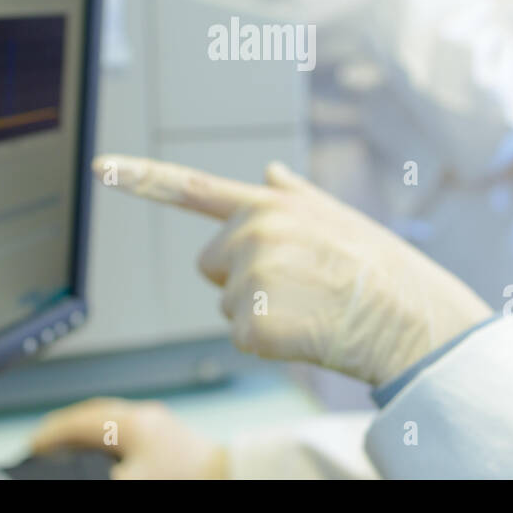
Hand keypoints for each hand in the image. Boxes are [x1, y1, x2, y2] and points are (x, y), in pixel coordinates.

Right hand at [29, 397, 227, 479]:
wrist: (229, 479)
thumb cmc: (185, 480)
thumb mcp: (130, 481)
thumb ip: (95, 472)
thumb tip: (75, 463)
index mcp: (130, 423)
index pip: (79, 421)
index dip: (52, 433)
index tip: (32, 443)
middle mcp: (144, 416)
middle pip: (93, 413)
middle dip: (66, 427)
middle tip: (44, 443)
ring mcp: (158, 423)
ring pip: (110, 418)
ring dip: (86, 430)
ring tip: (67, 447)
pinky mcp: (169, 436)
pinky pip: (126, 427)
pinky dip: (105, 436)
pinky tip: (102, 451)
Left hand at [93, 155, 493, 386]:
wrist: (412, 316)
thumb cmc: (380, 268)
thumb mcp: (340, 218)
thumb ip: (296, 195)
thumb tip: (270, 171)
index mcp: (269, 205)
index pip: (193, 187)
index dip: (141, 177)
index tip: (100, 167)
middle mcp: (255, 232)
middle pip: (211, 265)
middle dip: (243, 279)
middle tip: (298, 286)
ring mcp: (254, 276)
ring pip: (227, 306)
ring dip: (261, 313)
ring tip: (310, 306)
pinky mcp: (255, 322)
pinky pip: (242, 338)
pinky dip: (270, 345)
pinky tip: (307, 331)